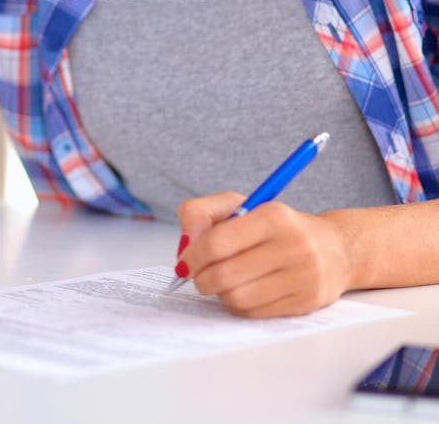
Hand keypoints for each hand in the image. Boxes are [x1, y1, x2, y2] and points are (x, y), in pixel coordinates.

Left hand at [176, 192, 351, 317]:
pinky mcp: (305, 303)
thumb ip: (202, 213)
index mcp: (273, 216)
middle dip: (201, 278)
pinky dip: (238, 305)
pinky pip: (253, 313)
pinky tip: (243, 291)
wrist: (334, 249)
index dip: (192, 256)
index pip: (217, 242)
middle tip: (197, 275)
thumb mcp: (241, 206)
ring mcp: (302, 277)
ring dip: (219, 293)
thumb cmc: (278, 227)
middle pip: (224, 274)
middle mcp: (292, 245)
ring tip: (223, 281)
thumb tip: (185, 243)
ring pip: (237, 298)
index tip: (184, 262)